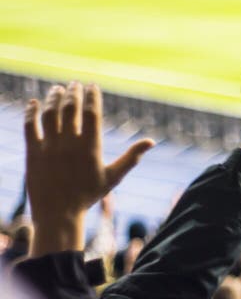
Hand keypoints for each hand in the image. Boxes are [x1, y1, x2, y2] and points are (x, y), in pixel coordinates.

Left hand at [25, 82, 153, 256]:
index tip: (92, 86)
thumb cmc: (88, 196)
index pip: (91, 113)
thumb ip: (132, 157)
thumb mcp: (113, 177)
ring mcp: (49, 147)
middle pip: (71, 109)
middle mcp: (70, 144)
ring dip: (53, 98)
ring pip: (50, 113)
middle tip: (75, 84)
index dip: (92, 96)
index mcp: (91, 147)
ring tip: (58, 89)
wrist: (59, 214)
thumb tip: (152, 142)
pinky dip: (31, 112)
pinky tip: (33, 103)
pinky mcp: (33, 152)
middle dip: (74, 93)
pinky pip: (30, 126)